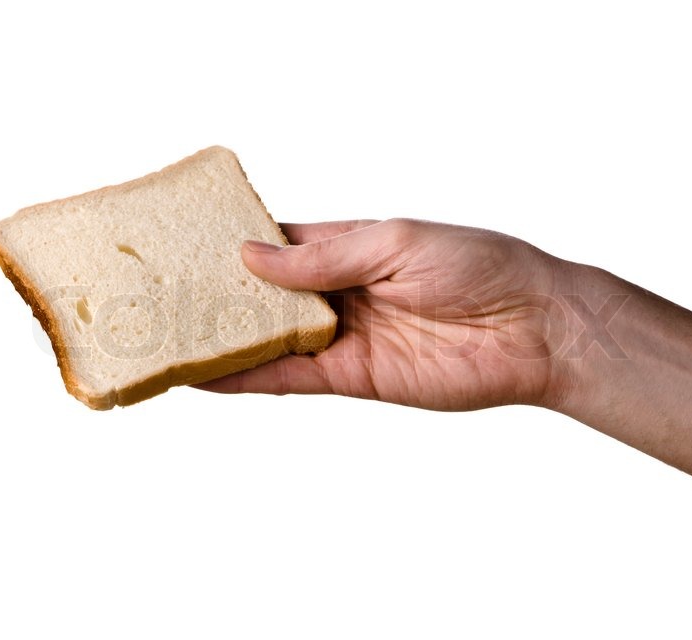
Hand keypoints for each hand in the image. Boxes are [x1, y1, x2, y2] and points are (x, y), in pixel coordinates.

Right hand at [196, 218, 563, 410]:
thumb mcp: (396, 242)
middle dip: (218, 296)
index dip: (232, 246)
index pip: (277, 243)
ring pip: (269, 339)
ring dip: (222, 341)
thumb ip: (322, 256)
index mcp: (349, 246)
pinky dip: (248, 377)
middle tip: (158, 295)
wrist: (533, 330)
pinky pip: (290, 378)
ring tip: (166, 338)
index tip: (182, 245)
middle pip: (264, 294)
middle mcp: (338, 291)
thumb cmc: (478, 265)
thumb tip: (251, 256)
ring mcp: (342, 336)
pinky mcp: (353, 376)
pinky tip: (207, 375)